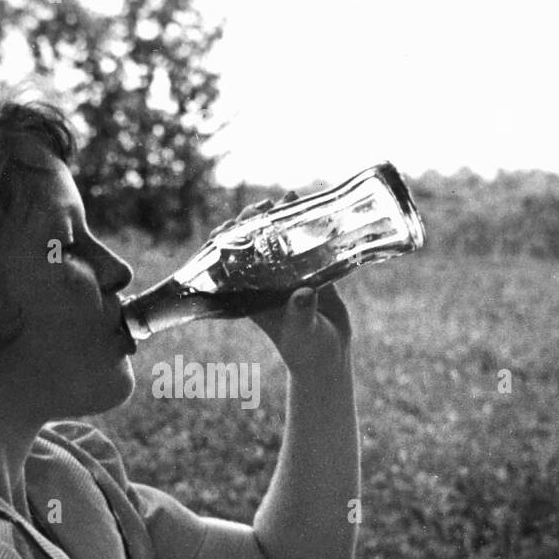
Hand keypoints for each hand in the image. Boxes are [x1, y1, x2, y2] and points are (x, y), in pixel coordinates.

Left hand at [215, 191, 353, 378]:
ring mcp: (289, 275)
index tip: (233, 224)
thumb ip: (301, 315)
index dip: (227, 240)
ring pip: (280, 240)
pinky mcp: (312, 273)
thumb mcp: (302, 334)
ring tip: (288, 198)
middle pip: (254, 244)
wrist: (330, 360)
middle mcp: (267, 281)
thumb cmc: (308, 352)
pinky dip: (308, 227)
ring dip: (282, 218)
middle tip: (265, 206)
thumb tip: (303, 294)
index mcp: (253, 294)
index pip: (231, 263)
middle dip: (255, 221)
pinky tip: (313, 208)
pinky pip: (308, 245)